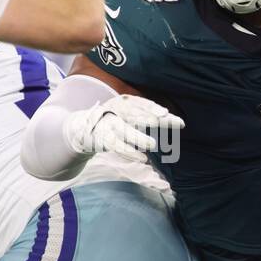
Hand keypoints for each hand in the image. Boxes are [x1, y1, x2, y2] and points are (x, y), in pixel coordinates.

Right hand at [63, 94, 182, 162]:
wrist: (84, 128)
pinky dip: (129, 152)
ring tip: (153, 145)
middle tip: (169, 121)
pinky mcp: (103, 139)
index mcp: (125, 102)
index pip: (141, 104)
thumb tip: (176, 121)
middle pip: (136, 114)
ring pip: (125, 131)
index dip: (153, 108)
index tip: (166, 114)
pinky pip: (117, 146)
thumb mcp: (130, 114)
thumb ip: (149, 116)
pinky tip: (142, 158)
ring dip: (138, 138)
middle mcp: (116, 110)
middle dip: (153, 118)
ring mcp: (108, 124)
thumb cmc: (115, 121)